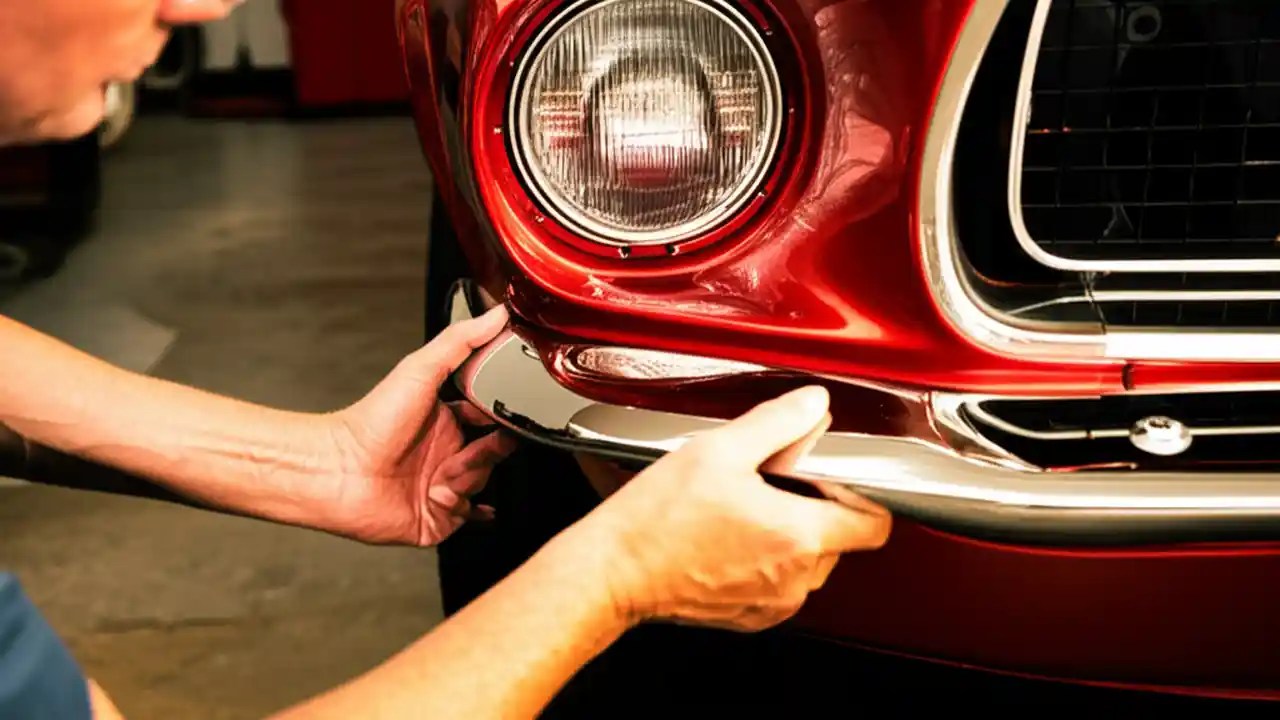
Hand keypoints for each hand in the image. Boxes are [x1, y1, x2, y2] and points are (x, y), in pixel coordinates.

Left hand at [326, 304, 517, 546]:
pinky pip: (469, 516)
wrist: (340, 471)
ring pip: (482, 481)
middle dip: (493, 450)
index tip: (514, 412)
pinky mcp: (439, 517)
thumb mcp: (419, 370)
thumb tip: (496, 315)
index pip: (491, 417)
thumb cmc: (370, 423)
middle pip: (494, 452)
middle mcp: (447, 453)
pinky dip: (470, 509)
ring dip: (468, 476)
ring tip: (444, 474)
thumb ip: (460, 341)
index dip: (505, 416)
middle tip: (483, 446)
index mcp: (447, 420)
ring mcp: (444, 486)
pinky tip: (471, 506)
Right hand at [575, 386, 891, 631]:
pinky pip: (780, 585)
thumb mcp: (719, 450)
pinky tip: (730, 537)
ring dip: (791, 535)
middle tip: (774, 484)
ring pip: (810, 563)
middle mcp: (794, 579)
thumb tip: (813, 405)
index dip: (862, 495)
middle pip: (840, 540)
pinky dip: (767, 561)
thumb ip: (778, 422)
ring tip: (746, 510)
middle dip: (818, 509)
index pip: (874, 524)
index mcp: (797, 535)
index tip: (836, 479)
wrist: (613, 571)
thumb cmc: (656, 520)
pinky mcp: (750, 617)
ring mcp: (773, 603)